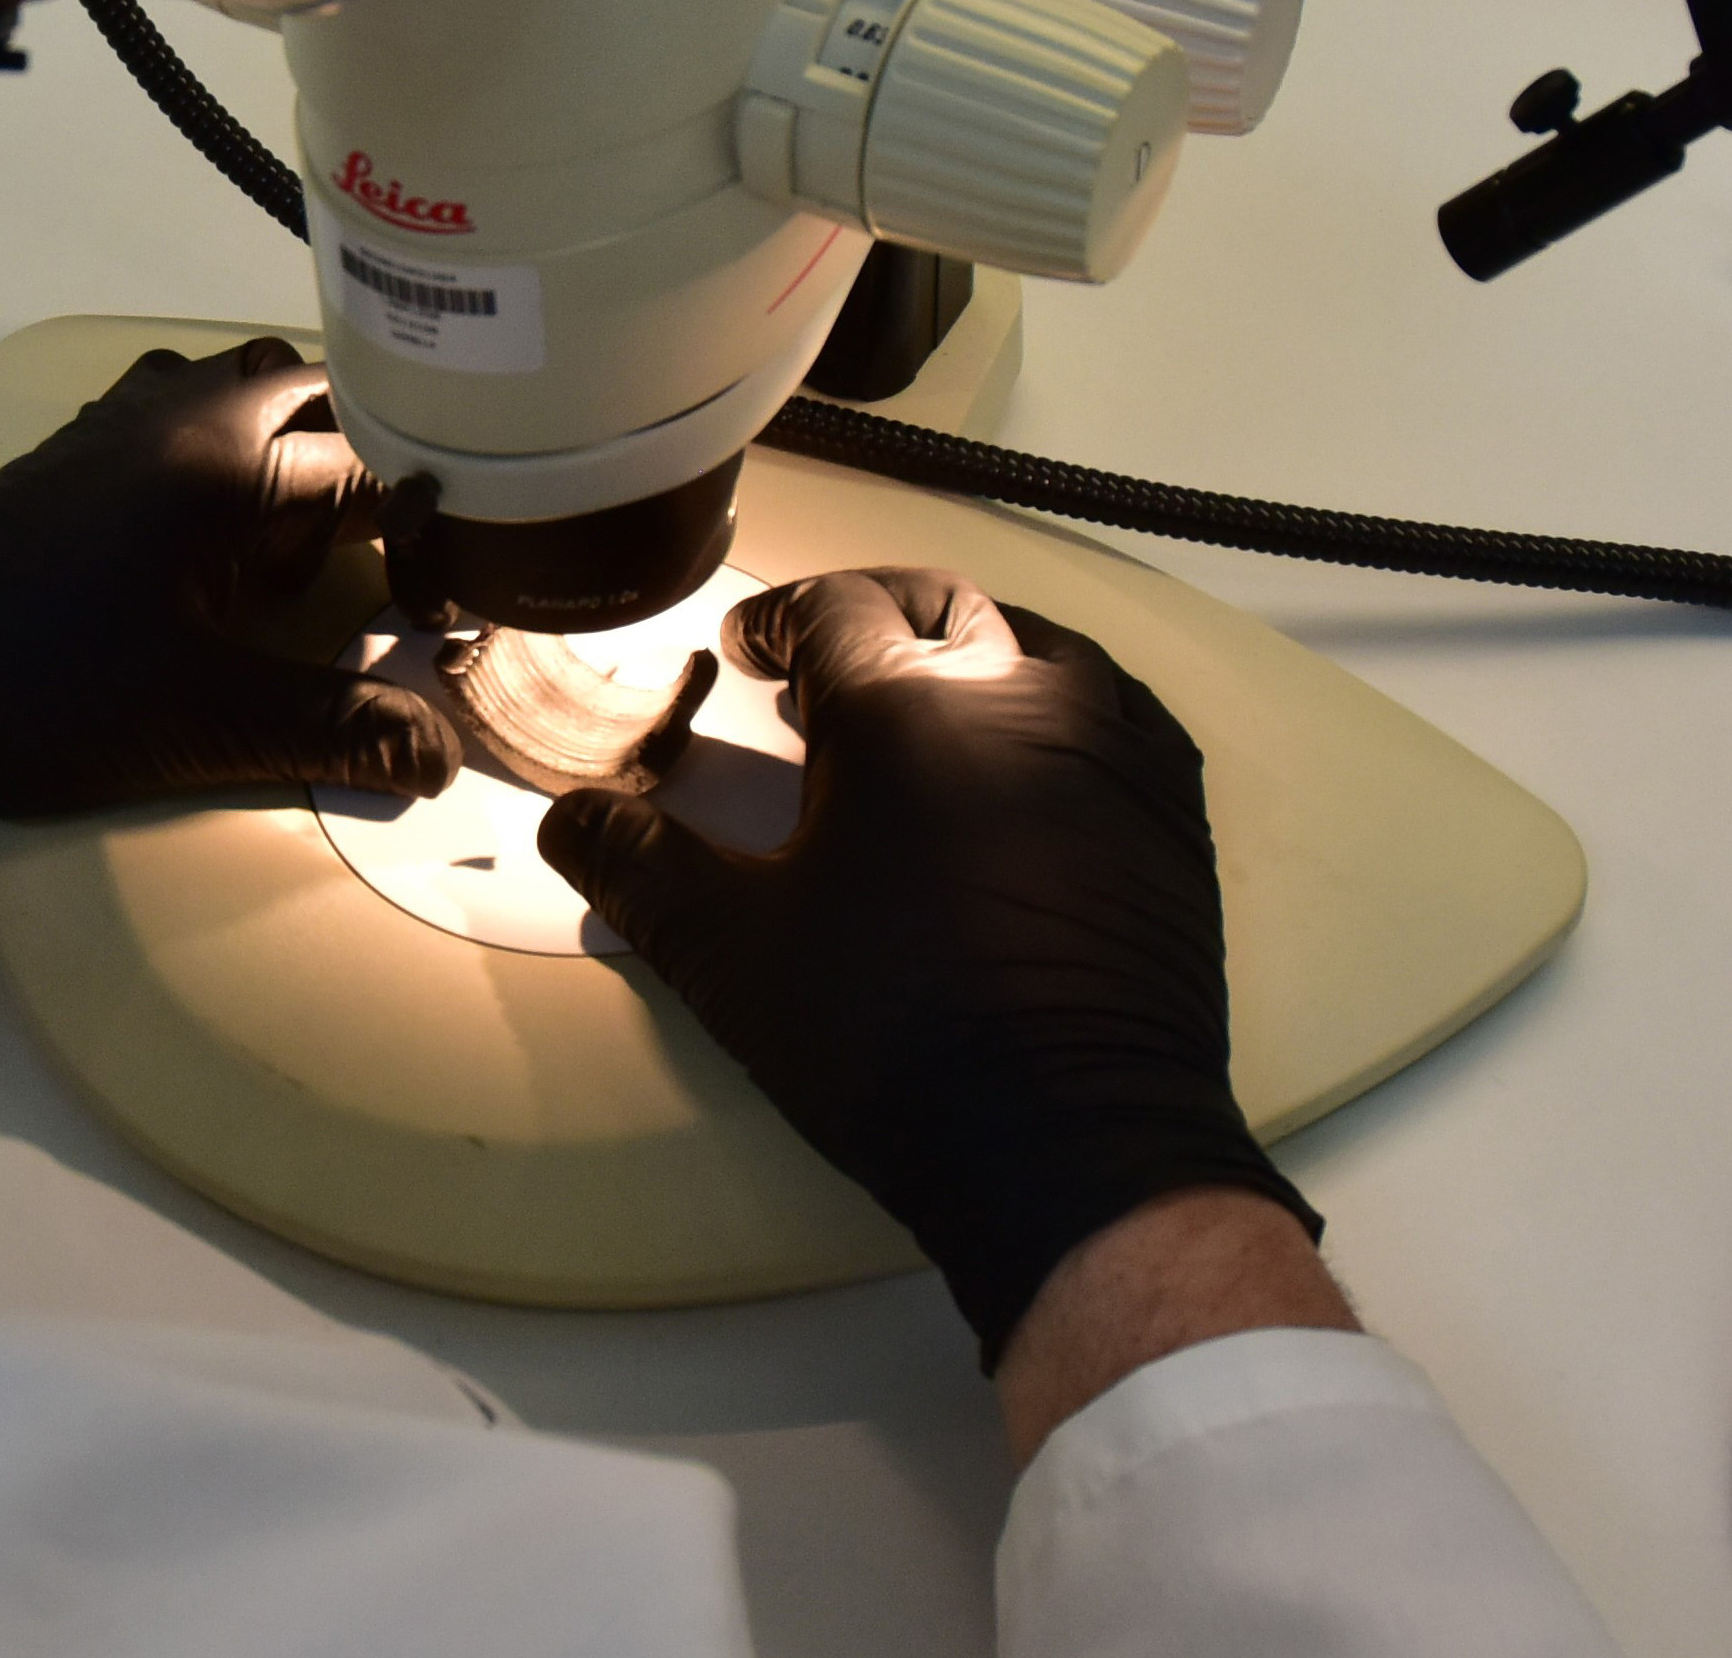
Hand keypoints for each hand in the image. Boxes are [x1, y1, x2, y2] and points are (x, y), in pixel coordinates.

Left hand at [0, 338, 455, 819]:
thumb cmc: (26, 686)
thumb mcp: (199, 722)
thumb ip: (331, 730)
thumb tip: (440, 753)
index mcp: (228, 462)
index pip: (381, 468)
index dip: (431, 538)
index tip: (451, 605)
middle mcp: (181, 415)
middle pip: (319, 402)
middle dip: (364, 475)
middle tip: (372, 578)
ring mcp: (120, 427)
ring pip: (246, 401)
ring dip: (289, 464)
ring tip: (290, 572)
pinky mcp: (73, 458)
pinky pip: (184, 427)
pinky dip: (225, 473)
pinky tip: (216, 566)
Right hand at [536, 568, 1316, 1366]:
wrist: (1073, 1143)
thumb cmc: (889, 1033)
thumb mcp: (729, 952)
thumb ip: (639, 866)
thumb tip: (571, 817)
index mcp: (909, 707)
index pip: (834, 608)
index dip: (778, 619)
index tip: (749, 653)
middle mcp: (1025, 697)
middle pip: (944, 604)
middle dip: (875, 620)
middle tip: (826, 674)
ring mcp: (1119, 752)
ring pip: (1044, 647)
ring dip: (973, 659)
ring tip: (928, 718)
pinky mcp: (1176, 816)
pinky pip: (1117, 717)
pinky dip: (1055, 715)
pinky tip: (1025, 774)